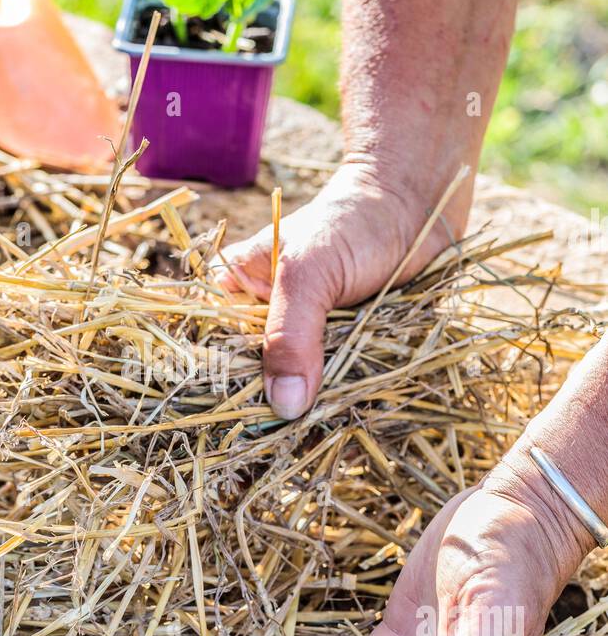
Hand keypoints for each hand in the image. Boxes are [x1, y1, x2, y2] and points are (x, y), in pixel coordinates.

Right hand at [213, 161, 472, 419]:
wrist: (418, 202)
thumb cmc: (352, 222)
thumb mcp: (309, 275)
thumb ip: (290, 337)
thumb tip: (283, 407)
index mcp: (238, 292)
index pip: (216, 351)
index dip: (227, 387)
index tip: (246, 423)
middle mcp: (268, 318)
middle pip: (260, 379)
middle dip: (280, 404)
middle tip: (294, 432)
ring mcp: (310, 336)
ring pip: (303, 388)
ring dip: (319, 407)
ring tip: (329, 426)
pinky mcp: (347, 348)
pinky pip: (340, 384)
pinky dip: (350, 397)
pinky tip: (356, 410)